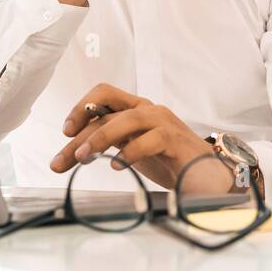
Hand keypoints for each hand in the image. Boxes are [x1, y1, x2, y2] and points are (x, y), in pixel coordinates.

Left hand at [49, 84, 229, 192]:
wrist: (208, 175)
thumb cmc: (170, 161)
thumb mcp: (133, 149)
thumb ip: (112, 142)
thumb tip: (76, 148)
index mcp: (136, 109)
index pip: (102, 96)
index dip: (80, 109)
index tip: (65, 133)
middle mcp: (148, 110)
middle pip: (107, 107)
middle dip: (80, 133)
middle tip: (62, 158)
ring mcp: (163, 122)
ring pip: (125, 119)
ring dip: (99, 138)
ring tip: (82, 158)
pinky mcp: (175, 139)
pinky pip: (149, 140)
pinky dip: (130, 153)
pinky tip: (117, 166)